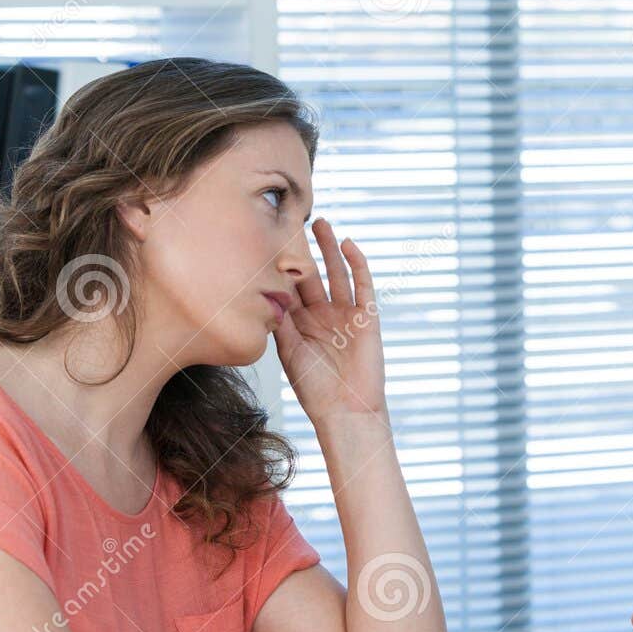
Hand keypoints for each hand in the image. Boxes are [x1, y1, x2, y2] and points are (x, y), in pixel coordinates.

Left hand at [274, 217, 386, 425]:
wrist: (345, 410)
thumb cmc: (315, 389)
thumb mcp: (289, 352)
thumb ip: (281, 322)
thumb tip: (267, 291)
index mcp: (301, 324)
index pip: (290, 287)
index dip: (281, 265)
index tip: (266, 240)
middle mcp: (323, 315)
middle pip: (312, 274)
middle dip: (304, 250)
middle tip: (292, 221)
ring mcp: (345, 315)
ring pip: (336, 274)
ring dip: (329, 249)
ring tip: (320, 222)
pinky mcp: (366, 317)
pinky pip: (363, 286)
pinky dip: (357, 264)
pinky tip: (348, 245)